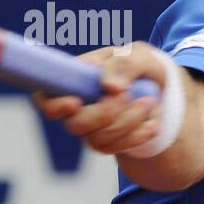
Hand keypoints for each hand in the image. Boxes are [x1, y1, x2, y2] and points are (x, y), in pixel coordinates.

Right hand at [31, 42, 165, 154]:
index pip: (45, 99)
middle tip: (127, 95)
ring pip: (97, 140)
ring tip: (148, 101)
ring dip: (127, 122)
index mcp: (73, 80)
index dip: (54, 106)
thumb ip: (124, 64)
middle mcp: (76, 108)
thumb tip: (110, 86)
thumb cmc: (139, 64)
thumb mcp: (137, 54)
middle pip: (75, 125)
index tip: (77, 103)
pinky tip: (152, 121)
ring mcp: (90, 128)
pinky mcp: (107, 142)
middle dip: (104, 114)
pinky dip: (137, 135)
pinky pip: (116, 148)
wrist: (159, 85)